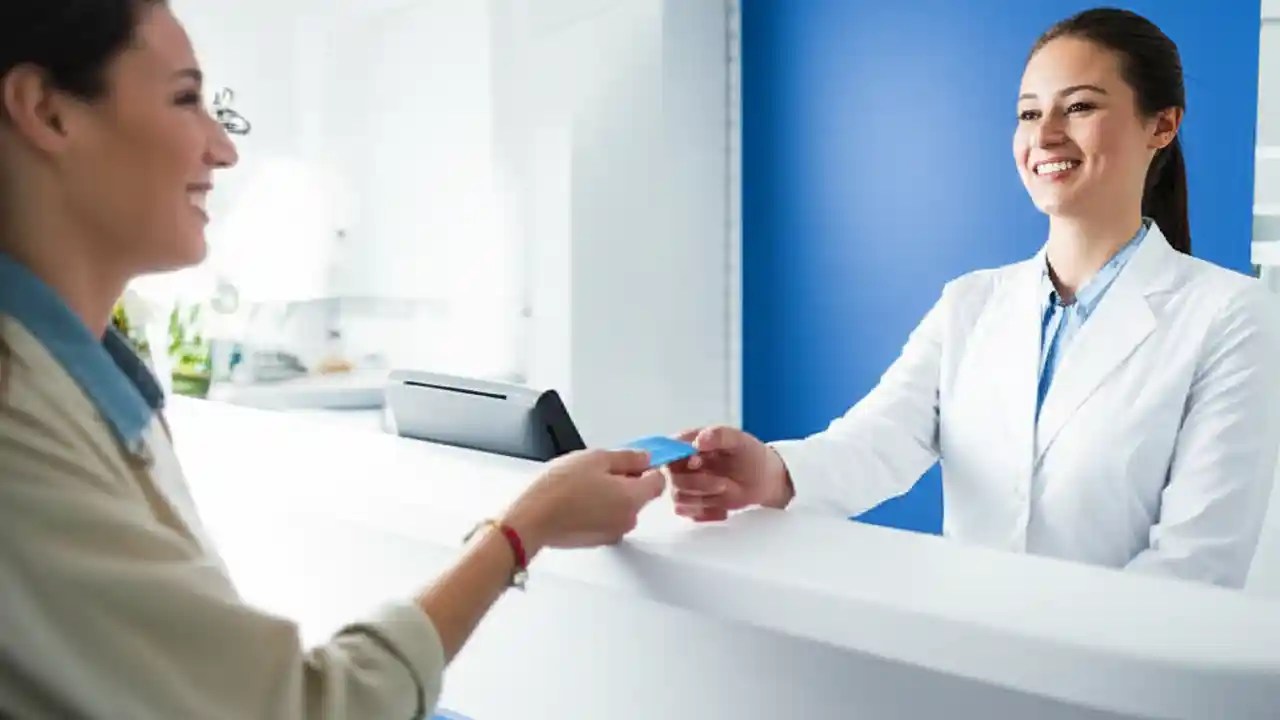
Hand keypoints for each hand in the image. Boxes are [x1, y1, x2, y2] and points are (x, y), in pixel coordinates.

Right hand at [503, 449, 664, 552]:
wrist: (531, 520)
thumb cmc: (559, 489)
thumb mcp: (595, 458)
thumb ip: (627, 458)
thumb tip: (645, 459)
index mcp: (632, 498)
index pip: (659, 481)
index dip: (648, 467)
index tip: (634, 460)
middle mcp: (628, 519)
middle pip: (639, 494)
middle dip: (625, 480)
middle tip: (597, 470)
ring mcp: (612, 532)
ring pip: (622, 506)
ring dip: (610, 495)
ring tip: (582, 485)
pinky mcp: (596, 540)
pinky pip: (606, 519)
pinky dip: (598, 509)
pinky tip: (576, 501)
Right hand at [664, 426, 791, 521]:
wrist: (764, 479)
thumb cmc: (750, 455)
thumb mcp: (739, 441)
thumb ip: (719, 436)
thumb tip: (698, 440)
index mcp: (688, 443)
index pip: (668, 451)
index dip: (678, 459)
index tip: (698, 462)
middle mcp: (682, 464)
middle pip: (672, 478)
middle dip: (697, 484)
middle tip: (722, 483)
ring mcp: (686, 485)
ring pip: (678, 497)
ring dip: (703, 498)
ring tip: (726, 490)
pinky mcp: (692, 503)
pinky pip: (687, 512)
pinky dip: (705, 512)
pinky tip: (722, 508)